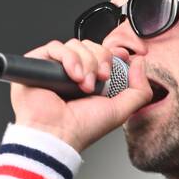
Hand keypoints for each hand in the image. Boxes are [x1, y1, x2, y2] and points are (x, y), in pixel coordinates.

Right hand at [9, 38, 153, 152]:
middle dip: (101, 60)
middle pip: (92, 46)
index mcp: (92, 81)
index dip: (114, 53)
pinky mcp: (38, 63)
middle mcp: (74, 73)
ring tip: (83, 84)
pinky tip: (72, 76)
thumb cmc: (82, 128)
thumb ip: (139, 90)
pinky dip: (69, 58)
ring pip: (76, 44)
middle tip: (100, 80)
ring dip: (86, 63)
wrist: (57, 134)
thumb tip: (141, 63)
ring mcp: (55, 68)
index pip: (103, 54)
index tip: (123, 57)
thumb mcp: (121, 111)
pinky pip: (56, 46)